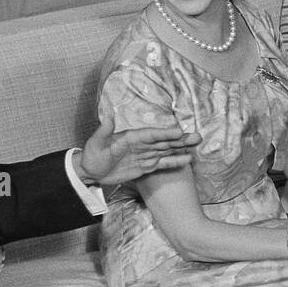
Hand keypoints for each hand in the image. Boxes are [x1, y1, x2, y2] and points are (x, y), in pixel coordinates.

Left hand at [78, 119, 200, 185]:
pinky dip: (174, 162)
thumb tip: (109, 116)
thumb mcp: (96, 143)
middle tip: (196, 137)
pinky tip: (186, 159)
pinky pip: (162, 164)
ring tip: (196, 145)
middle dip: (180, 139)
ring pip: (166, 151)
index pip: (152, 135)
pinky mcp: (145, 167)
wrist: (91, 170)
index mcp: (131, 137)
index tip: (179, 132)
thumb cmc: (92, 155)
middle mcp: (141, 145)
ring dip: (181, 148)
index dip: (165, 134)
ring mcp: (145, 155)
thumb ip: (104, 131)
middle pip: (163, 141)